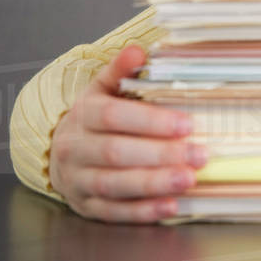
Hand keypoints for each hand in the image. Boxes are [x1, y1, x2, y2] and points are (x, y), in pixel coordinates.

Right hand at [49, 44, 206, 222]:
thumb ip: (121, 71)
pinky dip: (144, 210)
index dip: (150, 121)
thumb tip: (137, 50)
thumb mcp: (103, 89)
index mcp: (83, 115)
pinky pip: (114, 211)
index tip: (186, 124)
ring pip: (115, 184)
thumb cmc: (95, 118)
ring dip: (155, 183)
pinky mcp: (86, 206)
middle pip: (116, 152)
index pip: (114, 116)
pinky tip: (171, 205)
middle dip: (160, 154)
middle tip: (199, 154)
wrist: (61, 153)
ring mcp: (78, 180)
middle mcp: (75, 149)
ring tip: (189, 179)